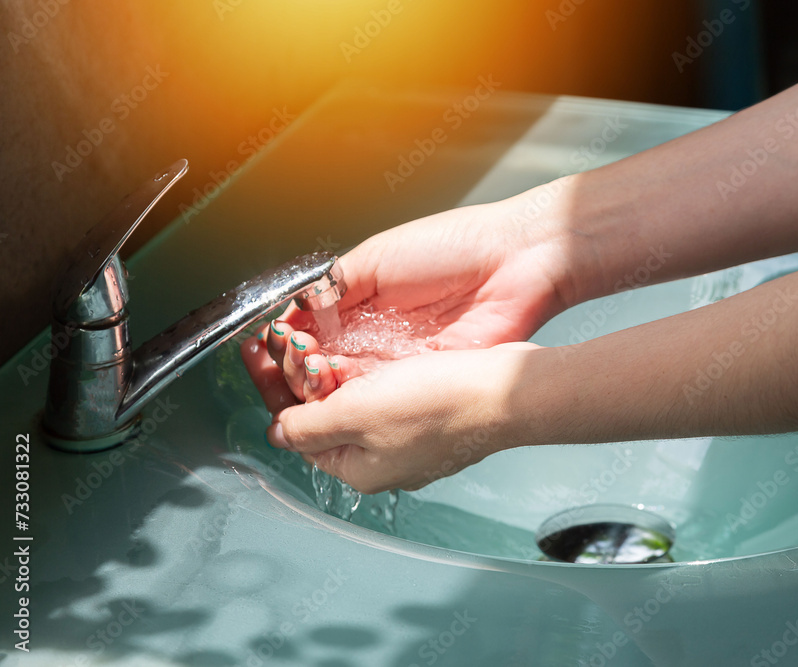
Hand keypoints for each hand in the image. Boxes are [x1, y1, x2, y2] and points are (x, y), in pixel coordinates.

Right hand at [243, 193, 575, 410]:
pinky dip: (350, 396)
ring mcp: (396, 362)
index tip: (262, 342)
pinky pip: (376, 398)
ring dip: (315, 384)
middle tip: (282, 359)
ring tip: (306, 369)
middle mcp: (373, 337)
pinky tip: (334, 383)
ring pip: (342, 388)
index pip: (306, 333)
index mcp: (358, 303)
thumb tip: (291, 313)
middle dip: (291, 367)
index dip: (282, 341)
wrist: (513, 262)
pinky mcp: (420, 381)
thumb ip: (331, 288)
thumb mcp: (375, 258)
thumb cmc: (454, 246)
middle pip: (318, 366)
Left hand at [263, 343, 539, 493]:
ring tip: (317, 336)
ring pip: (356, 403)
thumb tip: (278, 434)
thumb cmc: (438, 404)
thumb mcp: (355, 413)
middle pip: (324, 416)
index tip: (255, 352)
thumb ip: (308, 425)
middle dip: (299, 376)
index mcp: (358, 467)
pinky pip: (386, 395)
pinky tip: (366, 349)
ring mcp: (411, 439)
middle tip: (283, 337)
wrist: (505, 391)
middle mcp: (383, 459)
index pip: (297, 429)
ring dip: (332, 371)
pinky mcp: (434, 416)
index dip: (272, 387)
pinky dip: (367, 372)